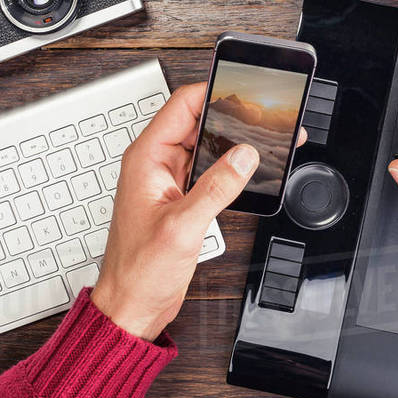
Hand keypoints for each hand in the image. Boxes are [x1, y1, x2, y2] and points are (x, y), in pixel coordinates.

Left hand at [90, 83, 259, 340]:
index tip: (244, 91)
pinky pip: (208, 169)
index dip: (214, 91)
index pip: (182, 104)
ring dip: (232, 142)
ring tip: (264, 139)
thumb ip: (216, 187)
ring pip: (205, 145)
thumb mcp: (182, 226)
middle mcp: (156, 164)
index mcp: (147, 158)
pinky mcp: (181, 198)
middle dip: (231, 116)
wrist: (132, 306)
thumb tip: (244, 156)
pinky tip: (250, 170)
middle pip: (197, 120)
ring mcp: (169, 180)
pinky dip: (229, 166)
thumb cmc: (139, 270)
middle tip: (265, 119)